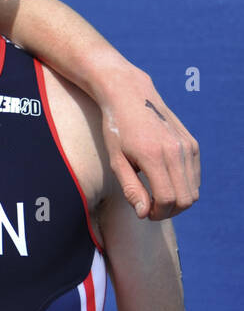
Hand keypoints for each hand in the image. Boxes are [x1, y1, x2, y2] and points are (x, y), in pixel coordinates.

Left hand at [99, 70, 199, 219]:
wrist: (130, 97)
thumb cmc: (117, 130)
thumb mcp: (116, 160)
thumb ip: (131, 188)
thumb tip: (144, 213)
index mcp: (154, 156)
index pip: (167, 199)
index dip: (158, 213)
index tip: (145, 213)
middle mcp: (176, 151)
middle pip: (186, 199)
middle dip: (169, 211)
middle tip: (151, 209)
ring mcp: (188, 146)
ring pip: (194, 190)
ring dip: (178, 201)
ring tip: (156, 198)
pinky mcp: (192, 144)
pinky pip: (195, 176)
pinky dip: (184, 186)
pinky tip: (165, 183)